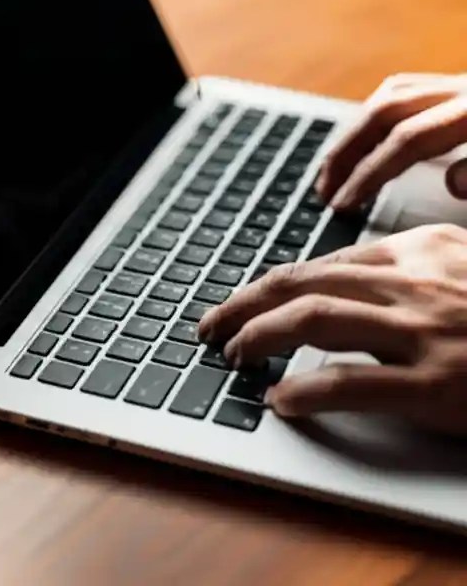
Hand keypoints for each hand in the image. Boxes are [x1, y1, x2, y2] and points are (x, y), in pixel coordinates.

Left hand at [198, 224, 466, 434]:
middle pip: (302, 284)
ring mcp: (425, 332)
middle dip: (244, 305)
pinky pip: (350, 382)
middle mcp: (417, 282)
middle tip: (213, 326)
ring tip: (234, 355)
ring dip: (258, 336)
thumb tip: (348, 290)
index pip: (324, 264)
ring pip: (313, 319)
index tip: (244, 303)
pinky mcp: (437, 385)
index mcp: (423, 250)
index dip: (272, 287)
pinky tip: (280, 399)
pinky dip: (304, 391)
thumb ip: (414, 273)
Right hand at [316, 72, 466, 210]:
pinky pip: (409, 90)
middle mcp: (464, 90)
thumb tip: (452, 183)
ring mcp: (463, 83)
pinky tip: (371, 139)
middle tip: (324, 188)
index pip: (407, 140)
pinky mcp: (465, 85)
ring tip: (338, 167)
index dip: (368, 173)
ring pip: (392, 95)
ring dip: (356, 132)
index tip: (342, 204)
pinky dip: (379, 115)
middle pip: (385, 111)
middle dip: (346, 152)